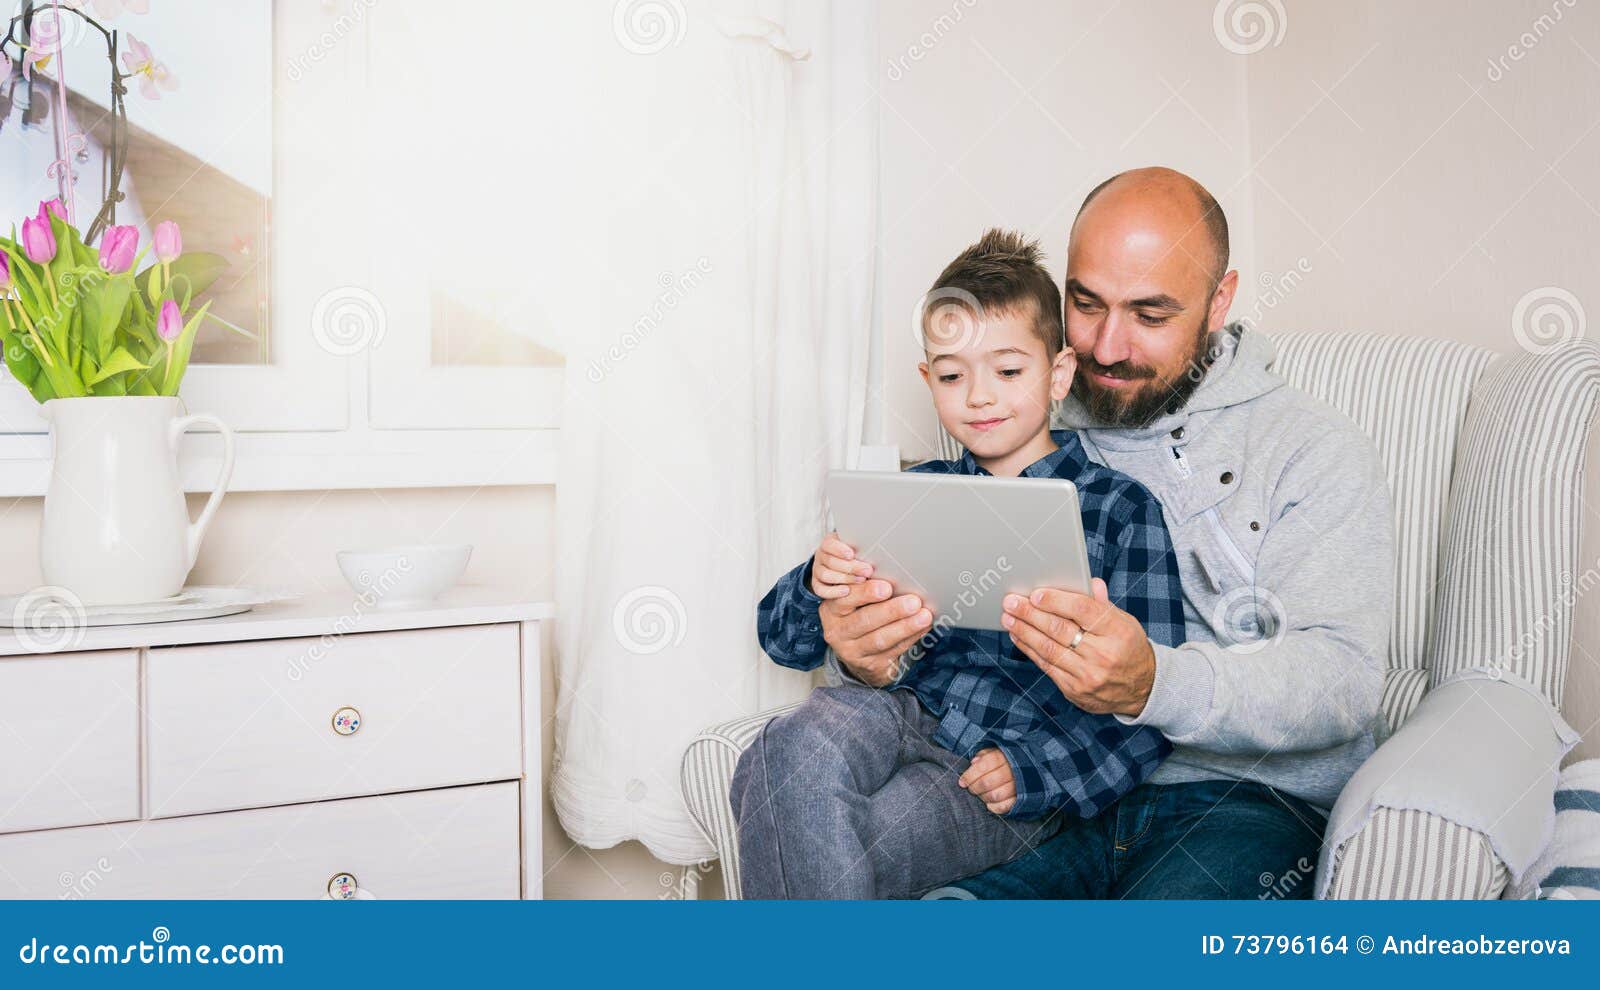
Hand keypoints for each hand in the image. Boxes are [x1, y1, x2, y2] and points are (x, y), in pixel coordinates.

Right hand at [809, 532, 872, 597]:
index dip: (839, 549)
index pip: (829, 544)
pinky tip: (846, 591)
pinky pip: (820, 589)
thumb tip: (880, 562)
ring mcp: (818, 570)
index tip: (851, 554)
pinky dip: (833, 591)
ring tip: (862, 580)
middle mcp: (822, 556)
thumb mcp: (859, 551)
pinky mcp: (817, 584)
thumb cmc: (856, 558)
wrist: (844, 572)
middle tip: (868, 571)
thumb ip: (864, 553)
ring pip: (825, 574)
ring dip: (845, 578)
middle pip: (830, 561)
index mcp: (830, 544)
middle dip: (850, 567)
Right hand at [818, 577, 932, 687]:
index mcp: (832, 610)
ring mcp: (852, 651)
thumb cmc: (859, 615)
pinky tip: (923, 627)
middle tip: (913, 602)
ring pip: (880, 639)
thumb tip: (897, 573)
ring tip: (924, 616)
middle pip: (864, 621)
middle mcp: (838, 632)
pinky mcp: (870, 665)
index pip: (845, 600)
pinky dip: (911, 638)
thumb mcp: (853, 602)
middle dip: (891, 611)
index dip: (865, 593)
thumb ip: (865, 589)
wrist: (857, 653)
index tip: (886, 587)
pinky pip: (893, 650)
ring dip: (905, 627)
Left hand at [959, 748, 1015, 814]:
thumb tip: (973, 762)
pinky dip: (994, 807)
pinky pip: (1005, 806)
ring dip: (984, 797)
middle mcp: (1012, 771)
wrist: (1024, 767)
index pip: (984, 765)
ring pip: (996, 795)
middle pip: (988, 782)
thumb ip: (982, 755)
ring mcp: (1018, 785)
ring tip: (979, 795)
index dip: (970, 775)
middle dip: (975, 787)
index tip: (962, 782)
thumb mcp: (993, 752)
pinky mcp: (1020, 798)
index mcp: (1004, 756)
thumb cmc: (1002, 760)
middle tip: (970, 788)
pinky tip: (988, 804)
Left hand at [1001, 577, 1155, 716]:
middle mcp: (1103, 654)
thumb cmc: (1128, 648)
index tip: (1036, 594)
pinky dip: (1029, 649)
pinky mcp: (1075, 690)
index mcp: (1117, 631)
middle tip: (1011, 602)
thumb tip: (1089, 581)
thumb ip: (1102, 603)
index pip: (1083, 610)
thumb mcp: (1124, 622)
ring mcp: (1088, 675)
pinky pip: (1047, 666)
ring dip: (1024, 631)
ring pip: (1048, 649)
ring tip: (1008, 617)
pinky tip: (1018, 636)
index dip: (1056, 601)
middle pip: (1059, 630)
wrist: (1143, 689)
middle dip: (1030, 614)